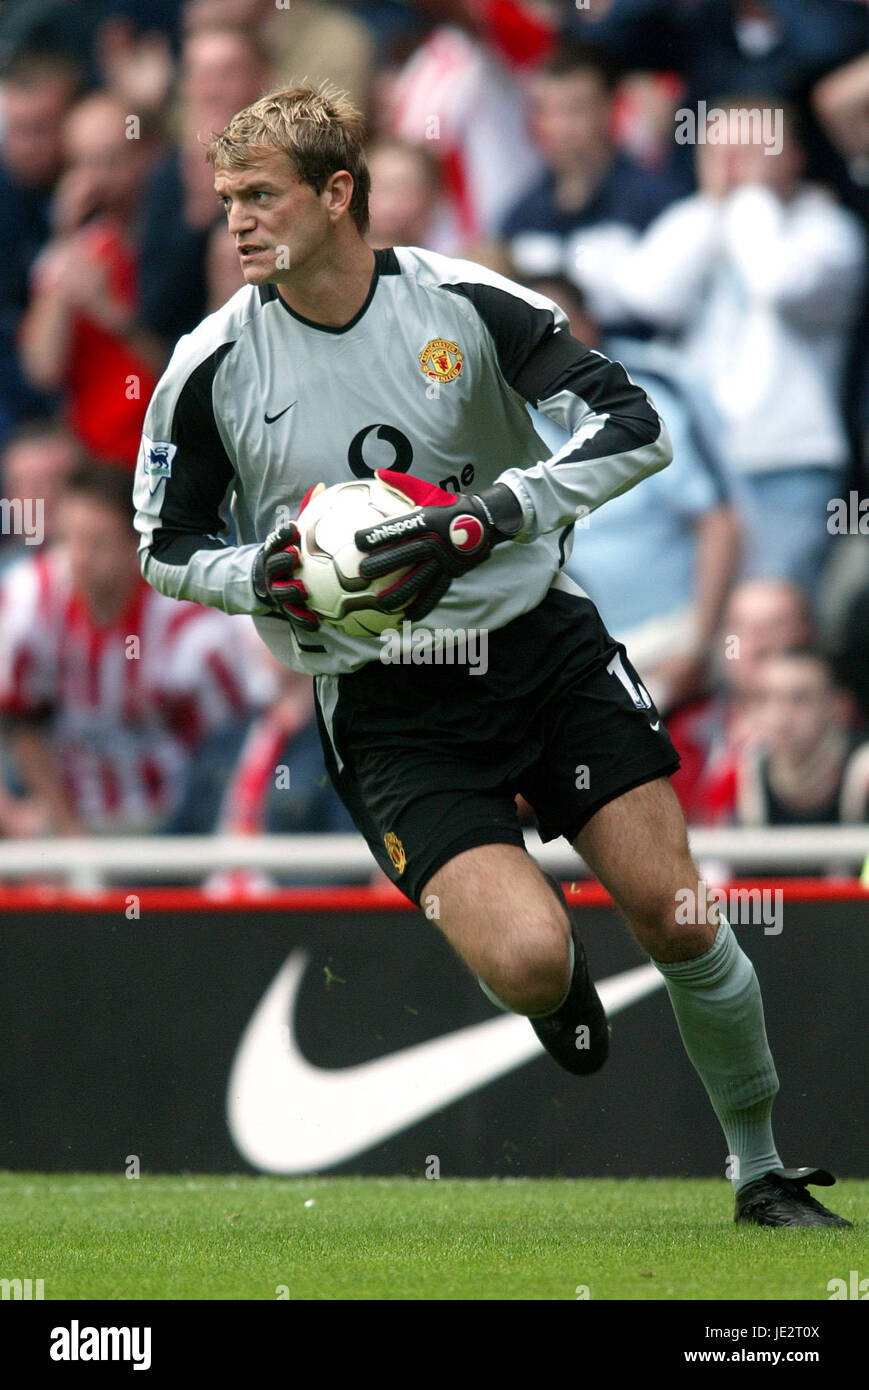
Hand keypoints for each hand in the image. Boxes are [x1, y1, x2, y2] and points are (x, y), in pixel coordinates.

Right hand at [252, 483, 324, 630]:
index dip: (282, 536)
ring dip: (290, 591)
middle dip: (282, 561)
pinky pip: (293, 617)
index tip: (292, 528)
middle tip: (295, 556)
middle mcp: (272, 572)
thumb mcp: (292, 536)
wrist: (261, 584)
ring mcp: (276, 592)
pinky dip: (303, 619)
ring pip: (281, 593)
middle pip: (274, 566)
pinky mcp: (284, 611)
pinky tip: (316, 622)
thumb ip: (306, 513)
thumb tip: (321, 486)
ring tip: (302, 590)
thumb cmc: (287, 553)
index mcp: (273, 552)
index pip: (275, 541)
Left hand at [354, 468, 522, 621]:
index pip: (399, 528)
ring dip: (400, 593)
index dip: (378, 534)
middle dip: (384, 564)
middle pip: (407, 554)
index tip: (356, 540)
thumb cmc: (450, 505)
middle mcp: (436, 542)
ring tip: (380, 604)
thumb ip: (402, 483)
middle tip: (362, 573)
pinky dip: (422, 606)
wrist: (487, 520)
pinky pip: (436, 593)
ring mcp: (445, 561)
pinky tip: (408, 617)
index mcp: (427, 521)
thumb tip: (376, 473)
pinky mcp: (452, 574)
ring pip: (420, 579)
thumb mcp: (428, 491)